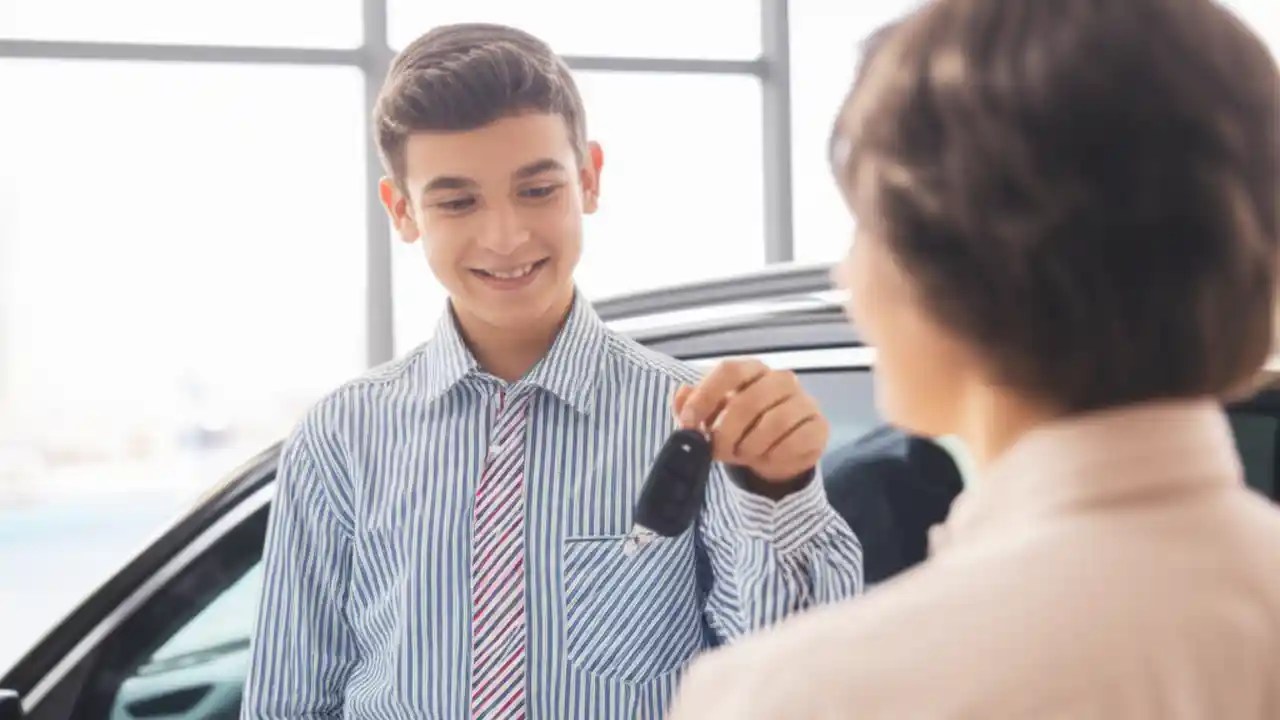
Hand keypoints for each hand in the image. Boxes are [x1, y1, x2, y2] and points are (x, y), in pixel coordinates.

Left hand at [673, 359, 828, 482]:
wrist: (776, 454)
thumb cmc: (741, 430)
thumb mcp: (711, 420)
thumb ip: (691, 407)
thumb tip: (681, 394)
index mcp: (752, 370)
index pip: (729, 370)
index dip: (706, 396)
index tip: (690, 422)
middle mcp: (781, 379)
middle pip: (748, 400)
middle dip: (726, 432)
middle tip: (718, 450)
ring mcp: (804, 401)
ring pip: (773, 422)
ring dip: (750, 446)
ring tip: (743, 455)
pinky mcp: (818, 426)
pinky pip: (795, 441)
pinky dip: (774, 455)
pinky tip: (767, 458)